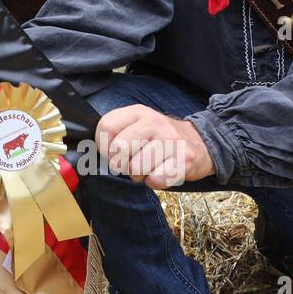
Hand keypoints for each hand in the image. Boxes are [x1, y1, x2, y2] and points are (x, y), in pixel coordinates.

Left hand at [94, 104, 214, 187]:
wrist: (201, 143)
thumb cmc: (160, 138)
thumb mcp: (138, 125)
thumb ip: (116, 132)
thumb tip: (91, 153)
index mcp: (138, 112)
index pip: (105, 127)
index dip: (103, 146)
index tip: (112, 152)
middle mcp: (154, 123)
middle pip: (119, 149)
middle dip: (121, 163)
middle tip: (131, 163)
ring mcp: (171, 141)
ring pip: (136, 168)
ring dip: (139, 174)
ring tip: (149, 166)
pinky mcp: (183, 161)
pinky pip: (155, 180)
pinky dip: (155, 181)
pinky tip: (162, 171)